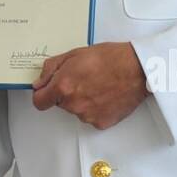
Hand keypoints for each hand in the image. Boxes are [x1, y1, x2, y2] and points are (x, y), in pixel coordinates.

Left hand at [30, 42, 150, 129]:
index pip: (39, 102)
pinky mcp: (101, 122)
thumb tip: (40, 82)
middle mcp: (73, 104)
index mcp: (63, 86)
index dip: (42, 95)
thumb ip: (51, 69)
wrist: (137, 69)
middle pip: (60, 104)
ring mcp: (87, 116)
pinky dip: (96, 108)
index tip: (46, 91)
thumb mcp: (75, 54)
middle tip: (83, 79)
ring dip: (82, 100)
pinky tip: (105, 95)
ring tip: (98, 85)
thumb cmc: (111, 58)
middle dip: (66, 93)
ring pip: (76, 110)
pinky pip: (91, 117)